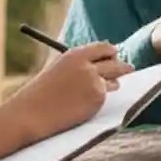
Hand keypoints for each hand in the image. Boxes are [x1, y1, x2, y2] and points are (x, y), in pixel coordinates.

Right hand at [15, 42, 132, 136]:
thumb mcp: (59, 68)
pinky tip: (81, 105)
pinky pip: (105, 97)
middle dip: (123, 67)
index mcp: (75, 54)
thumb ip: (80, 63)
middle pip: (115, 62)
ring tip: (85, 94)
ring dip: (109, 85)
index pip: (103, 47)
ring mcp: (95, 82)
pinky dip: (98, 100)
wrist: (31, 113)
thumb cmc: (41, 93)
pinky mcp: (98, 98)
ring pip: (114, 81)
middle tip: (128, 69)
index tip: (115, 56)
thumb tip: (103, 62)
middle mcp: (87, 65)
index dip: (111, 52)